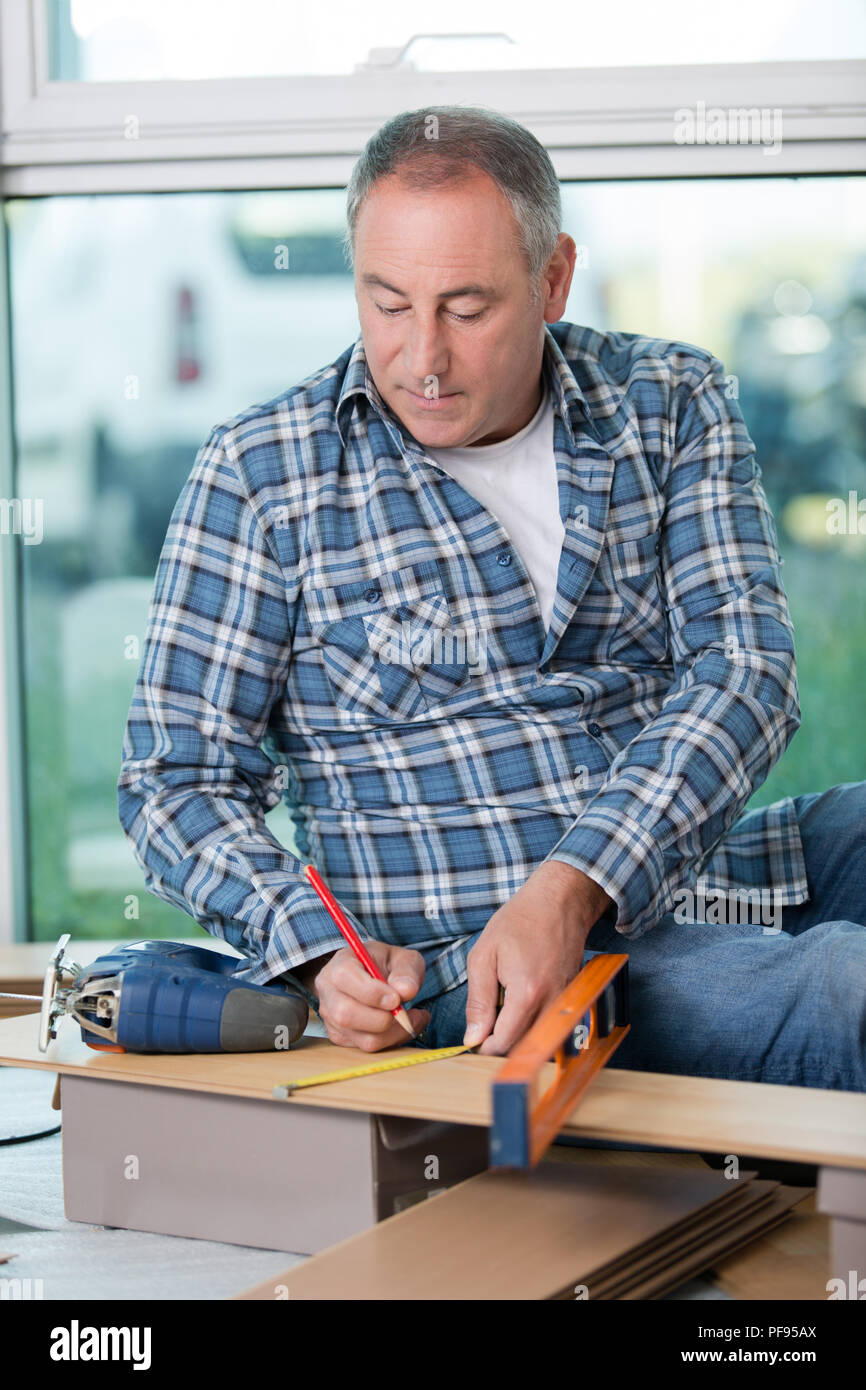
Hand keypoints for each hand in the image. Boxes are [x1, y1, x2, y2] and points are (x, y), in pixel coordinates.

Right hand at [302, 941, 429, 1051]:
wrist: (372, 974)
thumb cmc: (384, 964)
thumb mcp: (402, 958)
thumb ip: (406, 971)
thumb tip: (406, 991)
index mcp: (340, 963)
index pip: (345, 978)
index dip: (372, 992)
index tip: (396, 998)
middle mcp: (329, 990)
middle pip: (345, 1014)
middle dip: (382, 1019)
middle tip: (405, 1012)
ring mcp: (331, 1016)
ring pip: (360, 1037)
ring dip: (393, 1033)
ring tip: (413, 1018)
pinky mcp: (340, 1036)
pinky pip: (366, 1047)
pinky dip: (391, 1040)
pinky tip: (402, 1026)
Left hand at [463, 860, 611, 1055]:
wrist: (559, 900)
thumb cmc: (520, 921)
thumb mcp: (484, 956)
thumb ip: (478, 1001)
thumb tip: (473, 1037)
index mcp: (527, 994)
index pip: (504, 1042)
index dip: (484, 1046)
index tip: (472, 1039)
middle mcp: (552, 1003)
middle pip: (523, 1045)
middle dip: (500, 1042)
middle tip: (484, 1023)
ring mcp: (566, 1001)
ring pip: (539, 1037)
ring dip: (518, 1032)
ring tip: (502, 1008)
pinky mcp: (572, 996)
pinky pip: (551, 1022)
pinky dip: (534, 1020)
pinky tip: (521, 999)